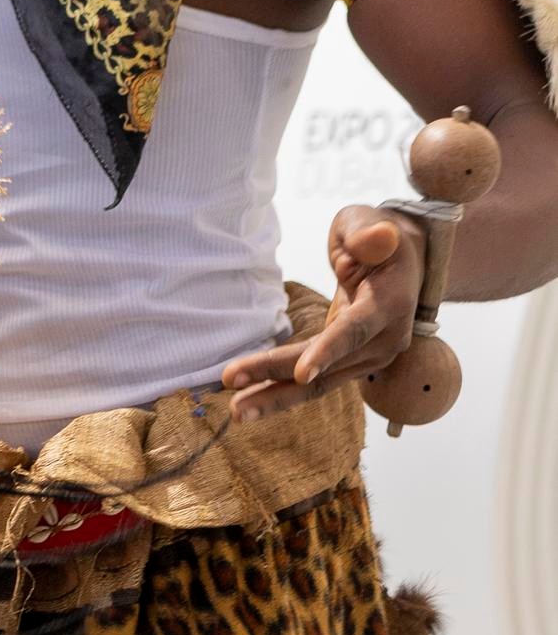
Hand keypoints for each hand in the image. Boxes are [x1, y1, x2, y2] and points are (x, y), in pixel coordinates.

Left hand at [222, 202, 423, 418]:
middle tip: (233, 391)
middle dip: (279, 378)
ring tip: (236, 411)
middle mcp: (383, 340)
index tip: (302, 373)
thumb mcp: (372, 223)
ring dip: (277, 398)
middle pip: (328, 366)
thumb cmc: (377, 237)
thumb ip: (369, 233)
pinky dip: (282, 390)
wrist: (401, 261)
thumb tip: (377, 238)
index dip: (329, 352)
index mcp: (388, 304)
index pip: (356, 331)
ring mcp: (368, 356)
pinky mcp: (351, 362)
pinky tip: (249, 400)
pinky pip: (315, 380)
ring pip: (320, 383)